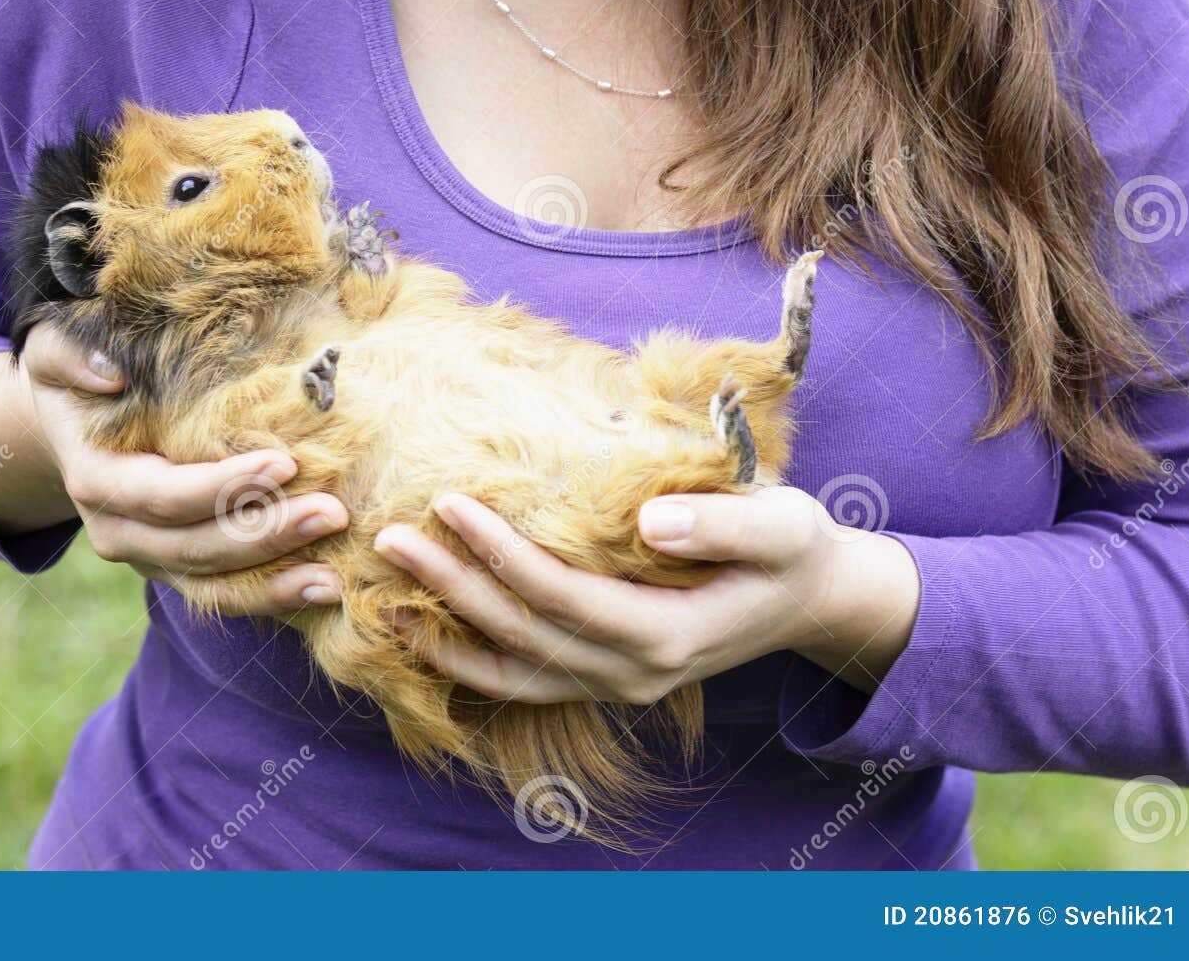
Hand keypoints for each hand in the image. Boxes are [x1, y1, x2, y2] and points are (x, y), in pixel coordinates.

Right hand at [0, 324, 346, 613]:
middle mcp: (118, 532)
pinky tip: (324, 590)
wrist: (72, 426)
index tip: (284, 463)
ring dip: (277, 580)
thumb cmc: (77, 376)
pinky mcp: (176, 571)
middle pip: (196, 546)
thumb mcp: (55, 350)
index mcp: (96, 479)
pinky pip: (224, 595)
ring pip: (214, 584)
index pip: (163, 494)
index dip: (222, 486)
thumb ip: (71, 356)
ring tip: (335, 576)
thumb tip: (109, 375)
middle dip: (268, 534)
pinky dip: (273, 597)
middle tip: (333, 512)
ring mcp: (148, 559)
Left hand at [373, 488, 918, 703]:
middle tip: (390, 537)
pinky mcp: (601, 679)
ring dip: (444, 637)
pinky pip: (522, 679)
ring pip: (512, 672)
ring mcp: (614, 686)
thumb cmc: (794, 549)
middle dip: (451, 588)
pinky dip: (466, 659)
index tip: (449, 502)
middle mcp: (632, 674)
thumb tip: (650, 522)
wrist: (809, 600)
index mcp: (670, 635)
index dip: (501, 555)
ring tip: (380, 598)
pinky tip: (421, 628)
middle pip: (522, 636)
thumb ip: (726, 523)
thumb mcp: (784, 525)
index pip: (562, 596)